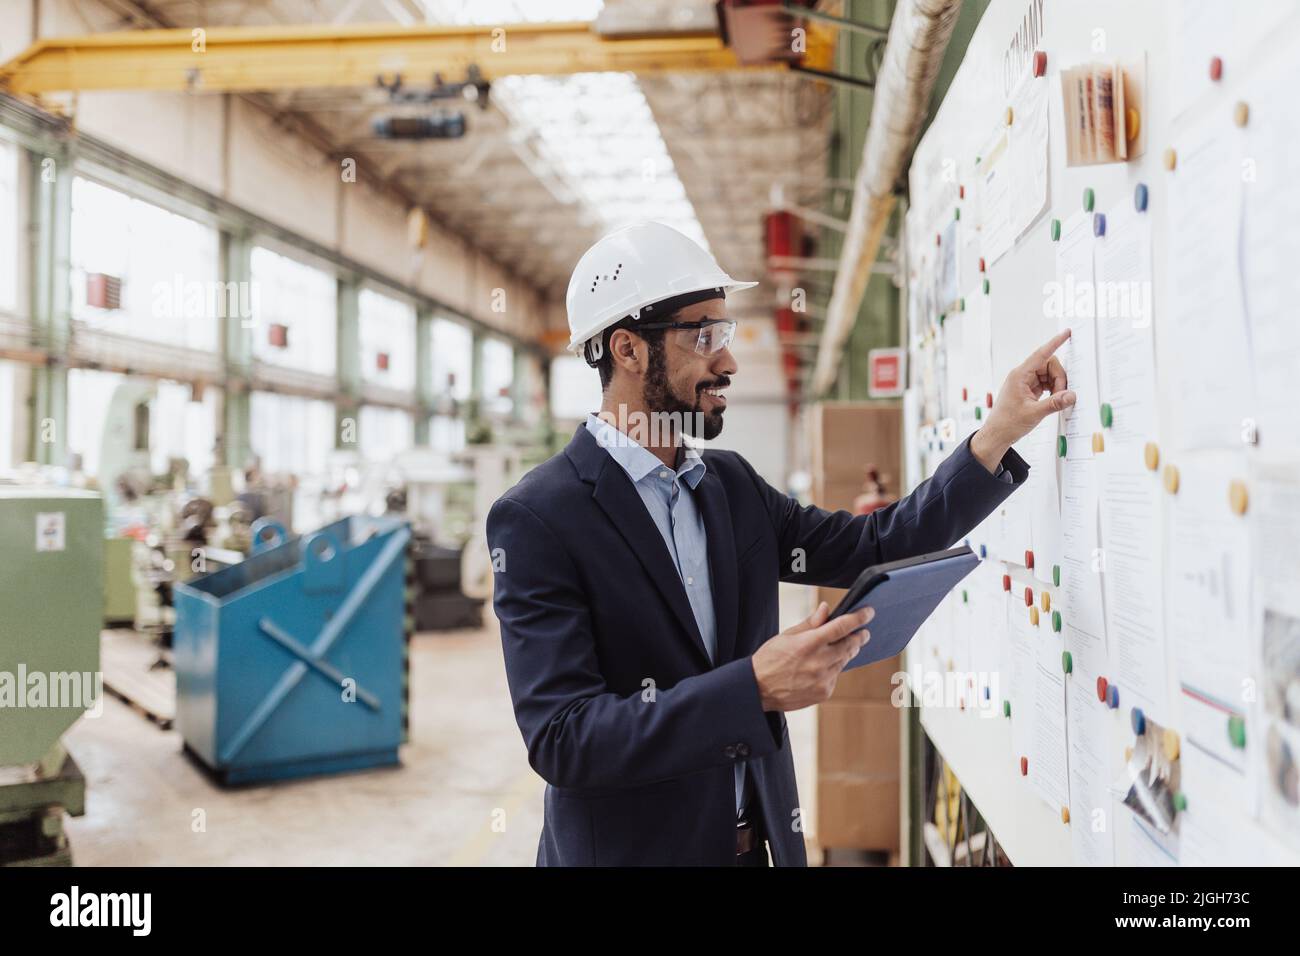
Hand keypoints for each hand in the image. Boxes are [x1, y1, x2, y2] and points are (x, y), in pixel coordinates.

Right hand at [751, 602, 873, 711]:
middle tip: (863, 632)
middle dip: (859, 637)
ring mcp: (823, 679)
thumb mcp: (787, 636)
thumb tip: (826, 609)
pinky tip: (821, 667)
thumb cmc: (770, 659)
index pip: (842, 627)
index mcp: (809, 643)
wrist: (758, 689)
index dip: (859, 618)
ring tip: (837, 648)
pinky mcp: (824, 692)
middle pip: (850, 645)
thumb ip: (810, 623)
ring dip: (845, 653)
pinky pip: (836, 676)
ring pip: (844, 661)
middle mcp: (819, 662)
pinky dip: (833, 669)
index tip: (869, 612)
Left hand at [971, 329, 1076, 471]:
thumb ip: (1054, 403)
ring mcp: (1024, 382)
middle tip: (1061, 395)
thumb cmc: (1008, 423)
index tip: (1066, 333)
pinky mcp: (1027, 390)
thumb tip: (1072, 395)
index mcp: (1019, 375)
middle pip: (1049, 365)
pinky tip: (1053, 400)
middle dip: (1059, 378)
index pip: (1041, 354)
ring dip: (1056, 385)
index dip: (1055, 343)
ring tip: (1056, 401)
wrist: (996, 435)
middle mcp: (1021, 375)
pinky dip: (1052, 390)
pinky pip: (1045, 383)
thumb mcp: (1034, 414)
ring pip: (1048, 374)